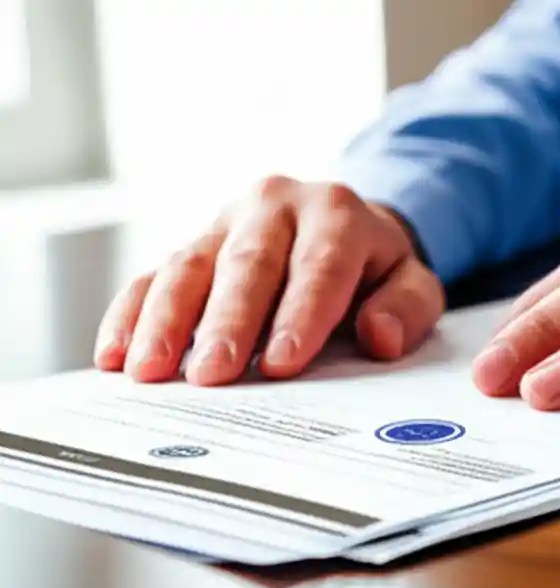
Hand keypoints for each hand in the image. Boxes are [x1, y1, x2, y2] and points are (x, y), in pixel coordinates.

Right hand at [95, 176, 443, 384]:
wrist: (341, 224)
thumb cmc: (376, 266)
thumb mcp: (412, 281)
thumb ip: (406, 307)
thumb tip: (379, 335)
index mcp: (336, 214)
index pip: (320, 266)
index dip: (301, 314)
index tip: (283, 361)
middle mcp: (275, 208)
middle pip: (249, 266)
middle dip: (228, 323)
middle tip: (213, 375)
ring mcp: (226, 223)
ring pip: (190, 267)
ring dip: (165, 321)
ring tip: (150, 371)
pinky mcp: (192, 244)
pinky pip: (153, 276)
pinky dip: (130, 314)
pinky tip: (115, 354)